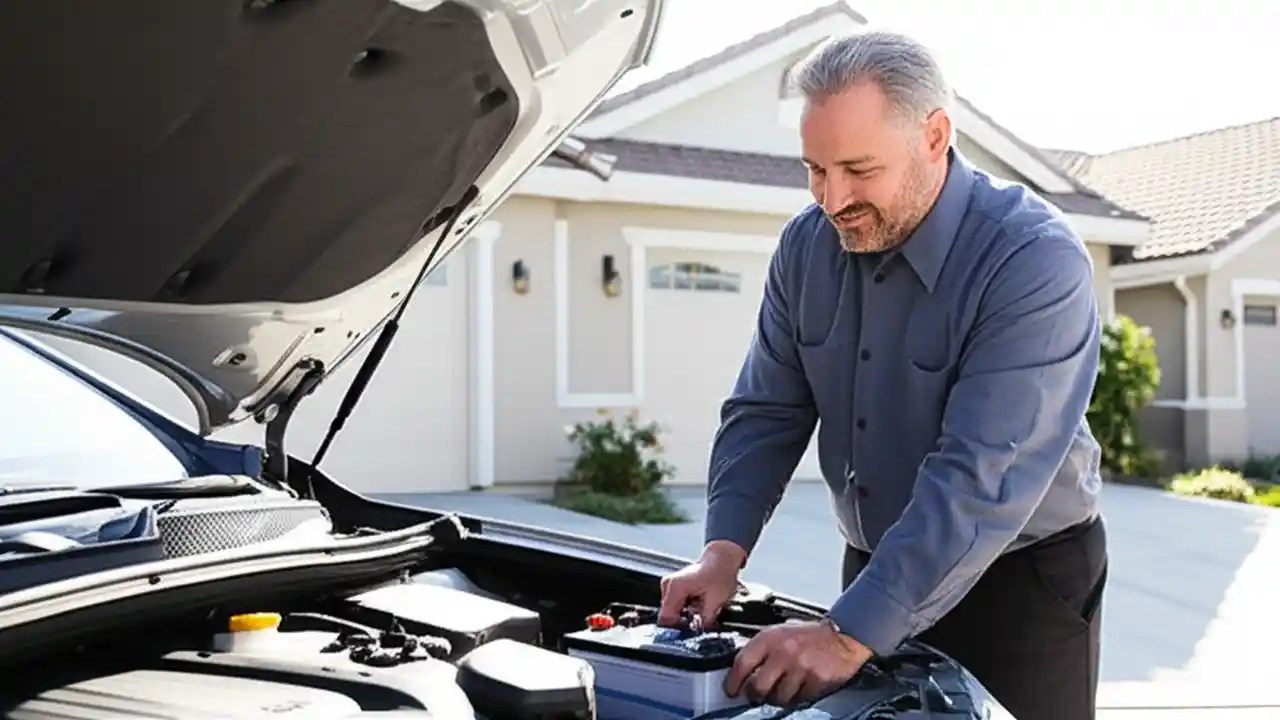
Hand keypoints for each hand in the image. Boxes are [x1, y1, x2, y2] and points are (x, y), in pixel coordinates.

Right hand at [658, 540, 744, 627]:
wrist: (721, 559)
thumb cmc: (720, 573)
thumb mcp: (716, 600)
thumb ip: (705, 620)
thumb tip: (700, 633)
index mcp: (676, 587)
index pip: (666, 618)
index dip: (676, 629)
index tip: (688, 633)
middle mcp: (668, 584)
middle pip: (667, 615)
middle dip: (681, 622)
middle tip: (698, 623)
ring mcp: (669, 584)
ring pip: (670, 610)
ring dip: (683, 615)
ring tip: (700, 611)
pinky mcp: (673, 586)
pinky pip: (674, 604)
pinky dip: (684, 608)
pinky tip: (697, 605)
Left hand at [724, 619, 872, 707]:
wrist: (843, 637)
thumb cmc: (810, 636)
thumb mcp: (780, 632)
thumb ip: (762, 649)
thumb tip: (740, 670)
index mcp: (771, 638)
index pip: (742, 663)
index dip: (733, 681)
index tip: (731, 690)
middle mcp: (784, 652)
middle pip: (757, 686)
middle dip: (754, 695)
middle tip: (756, 695)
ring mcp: (801, 668)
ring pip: (777, 698)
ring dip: (777, 698)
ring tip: (783, 688)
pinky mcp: (816, 681)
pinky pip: (798, 700)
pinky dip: (796, 698)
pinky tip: (799, 686)